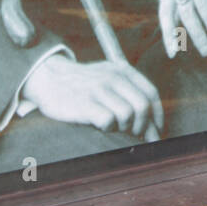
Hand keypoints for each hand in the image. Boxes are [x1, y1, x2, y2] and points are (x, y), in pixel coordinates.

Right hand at [22, 55, 163, 139]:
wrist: (49, 78)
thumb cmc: (82, 84)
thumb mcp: (107, 77)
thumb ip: (128, 92)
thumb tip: (151, 125)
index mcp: (123, 70)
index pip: (150, 93)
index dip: (157, 115)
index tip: (156, 130)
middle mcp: (113, 77)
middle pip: (143, 106)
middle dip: (143, 126)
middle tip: (135, 135)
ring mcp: (99, 89)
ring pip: (128, 114)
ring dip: (124, 127)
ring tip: (113, 126)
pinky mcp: (85, 103)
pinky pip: (108, 120)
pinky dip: (107, 127)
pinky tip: (100, 125)